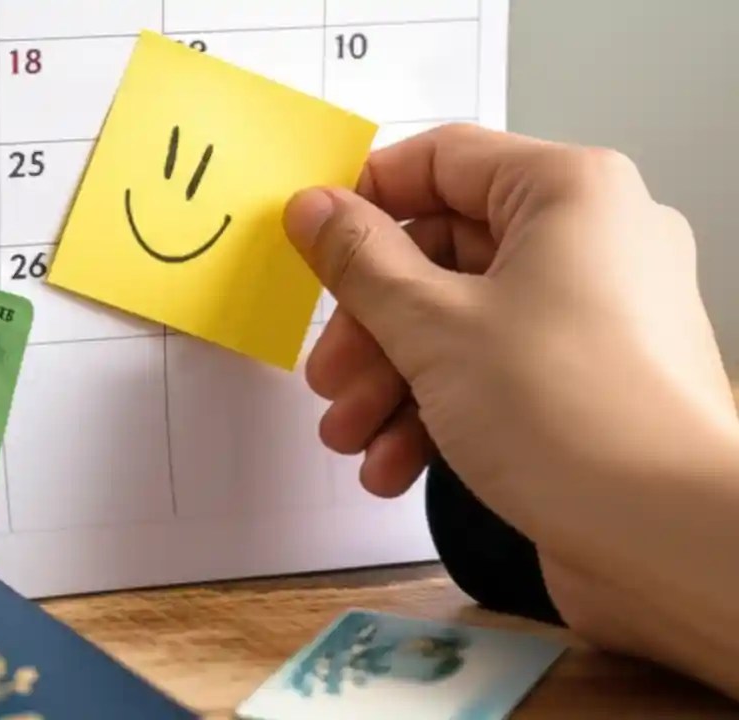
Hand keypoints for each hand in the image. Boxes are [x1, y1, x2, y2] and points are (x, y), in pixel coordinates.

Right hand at [283, 125, 738, 678]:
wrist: (671, 539)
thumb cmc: (574, 414)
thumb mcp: (432, 325)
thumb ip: (360, 260)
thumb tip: (315, 208)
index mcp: (569, 192)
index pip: (442, 160)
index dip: (366, 198)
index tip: (310, 242)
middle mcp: (592, 240)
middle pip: (442, 254)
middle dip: (370, 326)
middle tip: (329, 372)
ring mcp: (596, 314)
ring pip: (461, 321)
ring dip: (391, 381)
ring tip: (353, 435)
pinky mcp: (590, 380)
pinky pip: (494, 370)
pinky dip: (437, 411)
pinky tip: (395, 464)